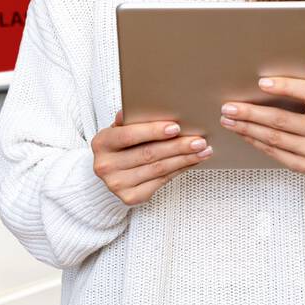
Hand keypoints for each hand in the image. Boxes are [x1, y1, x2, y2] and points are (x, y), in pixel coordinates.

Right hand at [91, 109, 214, 204]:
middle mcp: (105, 165)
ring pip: (158, 169)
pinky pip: (160, 182)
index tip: (176, 127)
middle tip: (199, 140)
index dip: (153, 131)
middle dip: (177, 147)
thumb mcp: (119, 129)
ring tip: (203, 151)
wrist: (111, 172)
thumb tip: (146, 107)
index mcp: (101, 143)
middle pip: (148, 154)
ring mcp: (117, 184)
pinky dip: (179, 170)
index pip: (128, 135)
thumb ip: (130, 120)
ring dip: (184, 159)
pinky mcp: (130, 197)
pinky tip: (191, 162)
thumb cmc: (120, 146)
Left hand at [219, 75, 304, 177]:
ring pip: (273, 138)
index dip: (284, 87)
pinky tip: (242, 133)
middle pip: (281, 119)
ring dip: (246, 128)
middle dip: (250, 112)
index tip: (261, 83)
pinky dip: (254, 141)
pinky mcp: (304, 166)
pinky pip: (273, 152)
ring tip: (228, 119)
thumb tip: (286, 72)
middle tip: (229, 107)